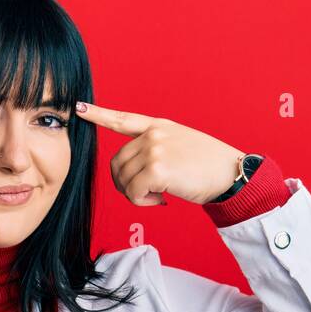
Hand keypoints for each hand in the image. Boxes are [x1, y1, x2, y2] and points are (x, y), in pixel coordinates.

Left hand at [74, 101, 245, 205]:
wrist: (231, 173)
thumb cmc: (210, 167)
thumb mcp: (182, 146)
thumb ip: (157, 149)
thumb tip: (135, 171)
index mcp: (159, 126)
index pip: (124, 119)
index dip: (99, 115)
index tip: (79, 108)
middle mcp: (154, 134)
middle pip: (117, 163)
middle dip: (127, 184)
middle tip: (149, 195)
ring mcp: (155, 148)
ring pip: (123, 180)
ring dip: (137, 196)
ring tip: (159, 196)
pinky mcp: (157, 168)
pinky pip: (133, 193)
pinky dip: (144, 203)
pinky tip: (163, 201)